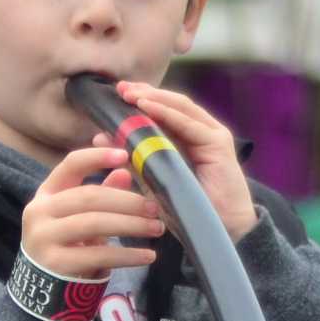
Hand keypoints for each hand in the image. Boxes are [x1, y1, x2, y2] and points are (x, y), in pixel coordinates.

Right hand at [21, 142, 164, 282]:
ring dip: (131, 225)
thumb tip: (125, 172)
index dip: (97, 157)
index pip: (70, 165)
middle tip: (154, 209)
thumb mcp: (80, 217)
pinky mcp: (55, 264)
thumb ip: (101, 194)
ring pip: (94, 223)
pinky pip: (98, 255)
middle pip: (89, 197)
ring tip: (156, 229)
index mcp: (46, 194)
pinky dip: (127, 255)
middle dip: (127, 201)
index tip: (125, 155)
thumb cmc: (66, 245)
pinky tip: (147, 256)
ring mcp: (44, 238)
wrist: (41, 287)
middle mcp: (39, 213)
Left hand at [115, 80, 260, 241]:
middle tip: (119, 88)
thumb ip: (131, 158)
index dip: (141, 101)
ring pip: (180, 109)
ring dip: (154, 99)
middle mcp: (203, 133)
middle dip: (145, 94)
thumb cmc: (187, 209)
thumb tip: (100, 138)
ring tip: (130, 93)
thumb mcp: (151, 180)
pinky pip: (188, 124)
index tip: (115, 95)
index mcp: (189, 139)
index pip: (164, 112)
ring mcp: (212, 136)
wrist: (219, 233)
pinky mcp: (218, 145)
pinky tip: (147, 106)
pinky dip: (166, 113)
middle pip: (172, 105)